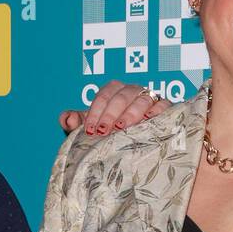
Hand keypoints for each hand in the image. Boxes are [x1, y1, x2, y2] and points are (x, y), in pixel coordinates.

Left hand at [59, 80, 173, 134]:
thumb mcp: (91, 126)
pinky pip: (163, 105)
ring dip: (131, 114)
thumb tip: (67, 119)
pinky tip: (148, 120)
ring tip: (122, 128)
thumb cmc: (110, 130)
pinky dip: (156, 111)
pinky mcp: (165, 108)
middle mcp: (132, 91)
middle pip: (122, 96)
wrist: (133, 140)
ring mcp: (149, 98)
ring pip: (141, 100)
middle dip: (111, 114)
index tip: (90, 130)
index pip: (103, 95)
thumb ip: (75, 122)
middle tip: (104, 131)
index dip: (95, 112)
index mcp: (113, 91)